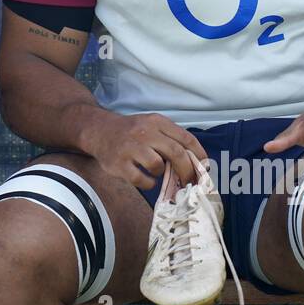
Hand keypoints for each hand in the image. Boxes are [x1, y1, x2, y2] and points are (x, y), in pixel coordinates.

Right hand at [84, 110, 208, 190]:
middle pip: (176, 153)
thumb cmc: (131, 131)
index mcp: (156, 122)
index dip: (198, 155)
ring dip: (162, 173)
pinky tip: (145, 179)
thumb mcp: (151, 125)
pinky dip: (148, 183)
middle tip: (189, 181)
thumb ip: (170, 138)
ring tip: (157, 172)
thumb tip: (195, 161)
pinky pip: (142, 179)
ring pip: (158, 166)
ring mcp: (130, 148)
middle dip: (187, 170)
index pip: (185, 138)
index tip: (204, 167)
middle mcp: (144, 132)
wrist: (99, 130)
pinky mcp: (119, 164)